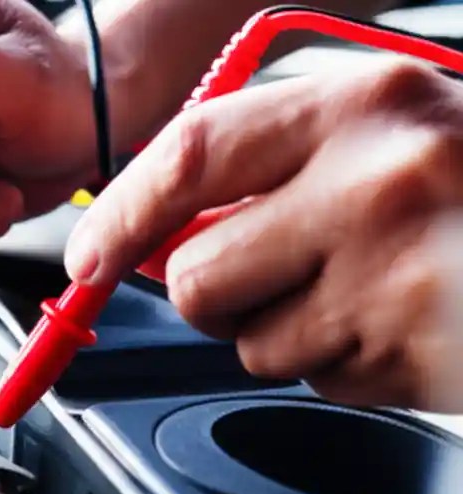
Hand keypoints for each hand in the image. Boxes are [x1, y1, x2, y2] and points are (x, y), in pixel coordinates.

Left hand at [65, 60, 462, 410]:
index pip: (187, 154)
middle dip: (218, 296)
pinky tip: (415, 330)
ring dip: (295, 336)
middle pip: (196, 273)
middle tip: (287, 280)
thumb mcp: (402, 136)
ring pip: (250, 342)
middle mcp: (376, 178)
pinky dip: (351, 370)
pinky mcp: (415, 355)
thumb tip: (160, 227)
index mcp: (367, 101)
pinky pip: (320, 382)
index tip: (88, 256)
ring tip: (383, 297)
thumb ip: (285, 165)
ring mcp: (396, 273)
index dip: (120, 214)